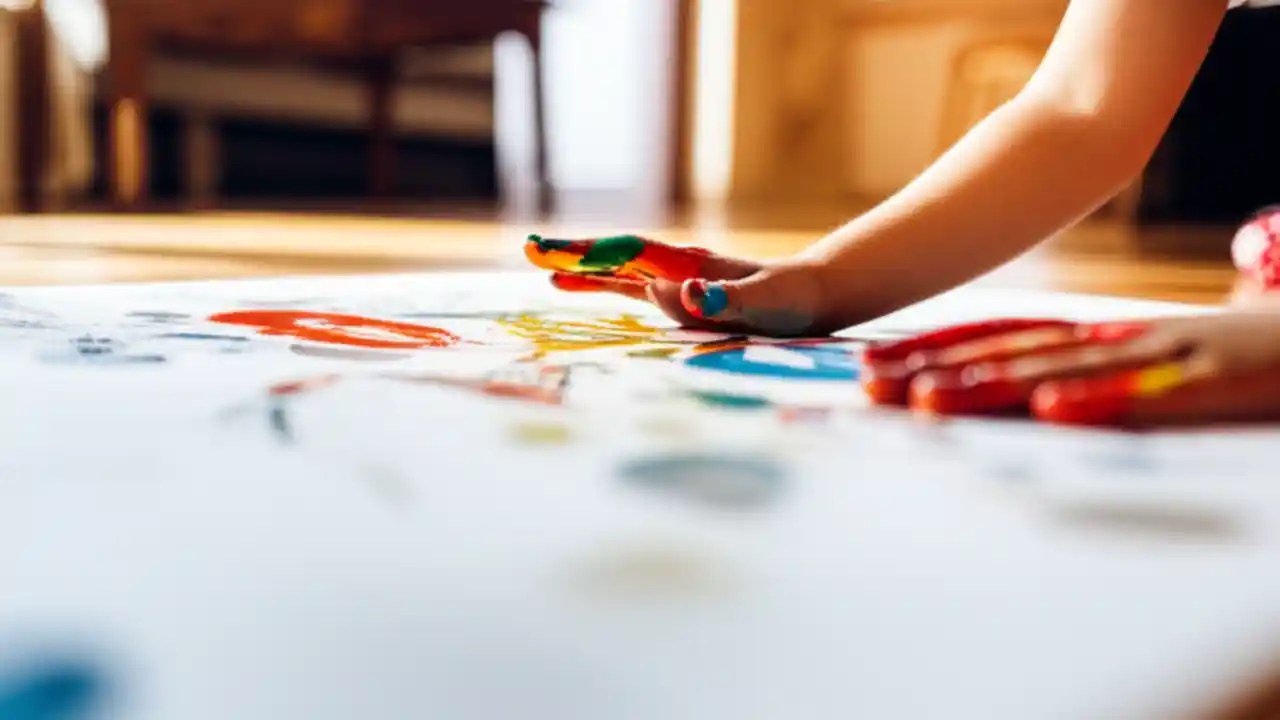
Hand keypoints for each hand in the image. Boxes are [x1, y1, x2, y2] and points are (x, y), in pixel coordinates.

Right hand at [524, 234, 828, 335]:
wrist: (812, 293)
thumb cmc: (790, 300)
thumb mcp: (762, 302)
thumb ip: (723, 297)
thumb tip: (683, 291)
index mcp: (689, 265)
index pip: (630, 254)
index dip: (592, 255)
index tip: (555, 255)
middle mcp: (676, 266)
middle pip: (615, 257)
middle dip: (573, 256)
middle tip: (530, 250)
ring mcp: (676, 278)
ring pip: (618, 271)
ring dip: (582, 270)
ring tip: (544, 269)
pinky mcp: (681, 294)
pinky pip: (631, 287)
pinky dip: (603, 283)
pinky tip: (583, 285)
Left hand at [862, 313, 1279, 426]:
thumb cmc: (1231, 363)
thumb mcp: (1147, 366)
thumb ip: (1088, 376)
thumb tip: (1022, 400)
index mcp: (1097, 337)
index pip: (1000, 337)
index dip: (933, 349)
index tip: (871, 369)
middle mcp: (1117, 338)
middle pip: (1013, 351)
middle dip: (936, 367)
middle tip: (868, 385)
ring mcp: (1164, 355)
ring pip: (1065, 368)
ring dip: (992, 383)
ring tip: (928, 399)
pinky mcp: (1215, 378)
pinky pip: (1152, 393)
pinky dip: (1099, 399)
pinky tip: (1051, 411)